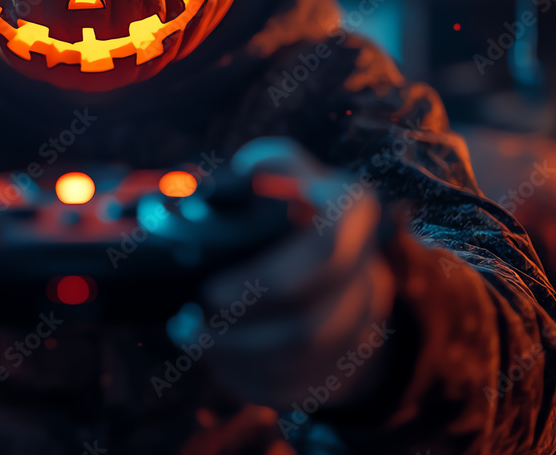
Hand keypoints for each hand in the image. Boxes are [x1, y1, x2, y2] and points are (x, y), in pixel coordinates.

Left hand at [194, 138, 395, 412]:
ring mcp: (364, 319)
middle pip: (311, 322)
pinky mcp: (345, 360)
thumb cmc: (282, 198)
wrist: (329, 244)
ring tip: (190, 336)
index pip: (326, 251)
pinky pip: (301, 387)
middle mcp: (368, 267)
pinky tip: (213, 357)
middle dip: (240, 333)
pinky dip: (249, 378)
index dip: (265, 280)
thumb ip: (235, 180)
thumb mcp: (268, 168)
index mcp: (351, 209)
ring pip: (304, 361)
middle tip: (187, 324)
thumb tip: (190, 198)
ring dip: (238, 357)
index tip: (209, 292)